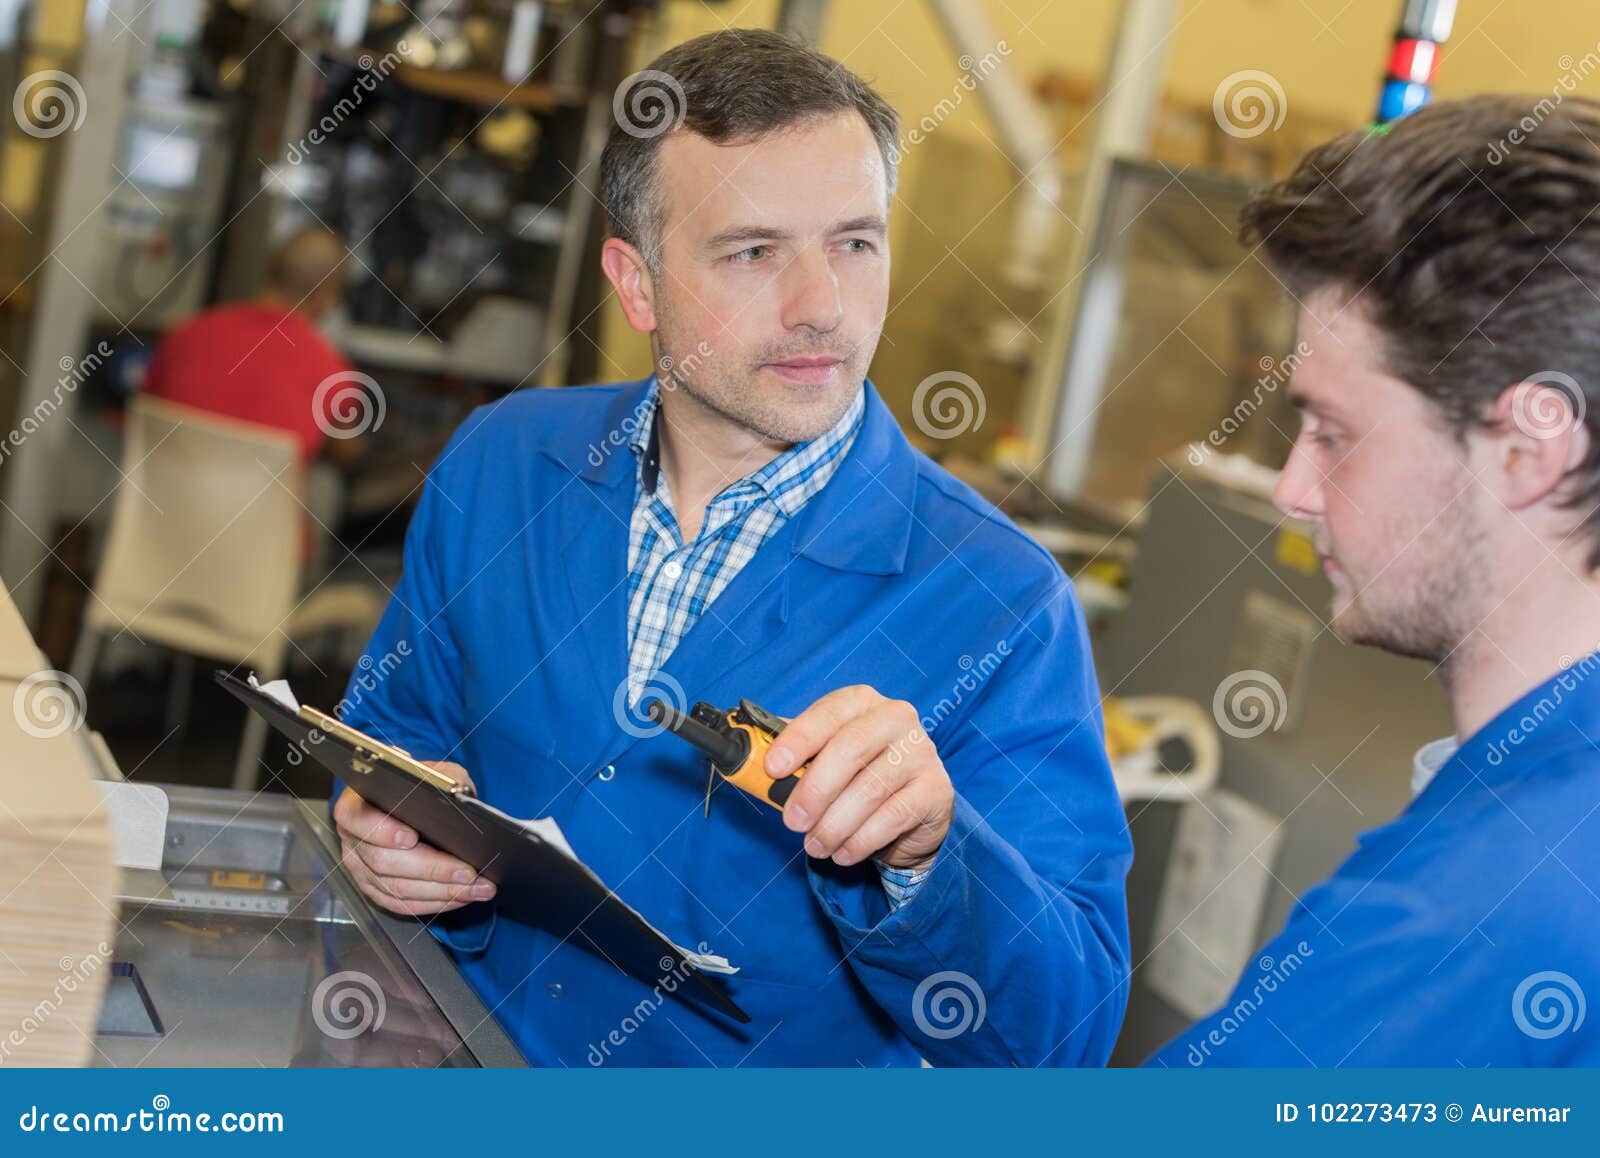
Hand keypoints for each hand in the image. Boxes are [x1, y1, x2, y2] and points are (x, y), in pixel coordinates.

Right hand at [332, 760, 496, 916]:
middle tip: (468, 872)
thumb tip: (462, 800)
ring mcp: (360, 868)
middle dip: (432, 869)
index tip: (412, 837)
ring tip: (478, 888)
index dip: (383, 831)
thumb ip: (442, 781)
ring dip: (442, 892)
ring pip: (397, 889)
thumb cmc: (420, 786)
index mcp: (356, 804)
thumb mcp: (433, 773)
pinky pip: (402, 904)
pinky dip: (435, 902)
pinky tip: (461, 896)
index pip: (358, 819)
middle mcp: (353, 839)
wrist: (412, 801)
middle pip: (384, 862)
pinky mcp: (375, 889)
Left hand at [765, 686, 952, 871]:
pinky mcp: (936, 789)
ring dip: (834, 825)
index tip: (772, 769)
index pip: (829, 713)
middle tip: (792, 822)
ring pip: (870, 789)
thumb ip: (793, 757)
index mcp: (862, 702)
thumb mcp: (824, 758)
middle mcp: (896, 718)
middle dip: (814, 790)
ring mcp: (921, 751)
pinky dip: (861, 840)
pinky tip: (843, 853)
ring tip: (815, 845)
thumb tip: (748, 764)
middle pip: (850, 749)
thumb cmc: (857, 775)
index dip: (798, 739)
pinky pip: (893, 816)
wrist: (912, 808)